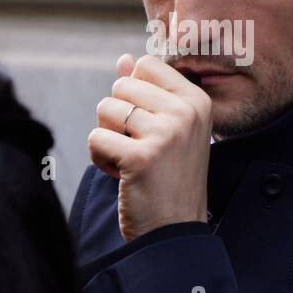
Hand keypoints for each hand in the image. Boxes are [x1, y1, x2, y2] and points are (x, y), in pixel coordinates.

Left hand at [88, 53, 210, 241]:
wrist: (175, 232)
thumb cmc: (169, 179)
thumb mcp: (169, 129)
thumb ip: (147, 91)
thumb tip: (124, 59)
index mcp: (196, 101)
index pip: (146, 64)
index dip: (134, 93)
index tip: (149, 124)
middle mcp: (185, 112)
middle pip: (121, 86)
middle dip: (118, 117)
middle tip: (139, 147)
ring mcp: (165, 134)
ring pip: (105, 109)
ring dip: (108, 138)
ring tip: (130, 161)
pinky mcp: (141, 157)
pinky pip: (95, 138)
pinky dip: (100, 158)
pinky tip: (122, 175)